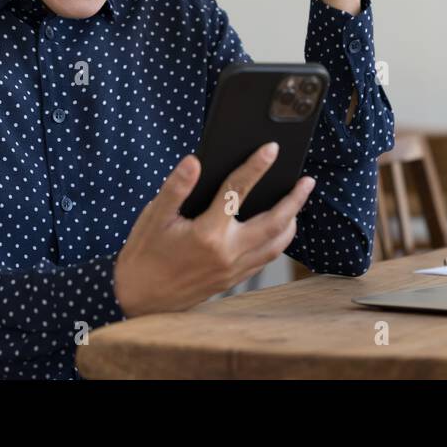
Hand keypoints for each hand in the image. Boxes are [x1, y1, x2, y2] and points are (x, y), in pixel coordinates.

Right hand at [113, 145, 315, 316]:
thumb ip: (176, 187)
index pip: (237, 191)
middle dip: (295, 200)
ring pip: (276, 245)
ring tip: (297, 202)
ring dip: (291, 222)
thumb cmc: (145, 252)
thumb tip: (194, 161)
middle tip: (307, 180)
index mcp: (207, 234)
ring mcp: (232, 269)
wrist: (139, 298)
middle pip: (274, 223)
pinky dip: (278, 241)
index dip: (256, 167)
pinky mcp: (232, 279)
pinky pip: (265, 259)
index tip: (272, 148)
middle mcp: (226, 253)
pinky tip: (278, 228)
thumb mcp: (154, 216)